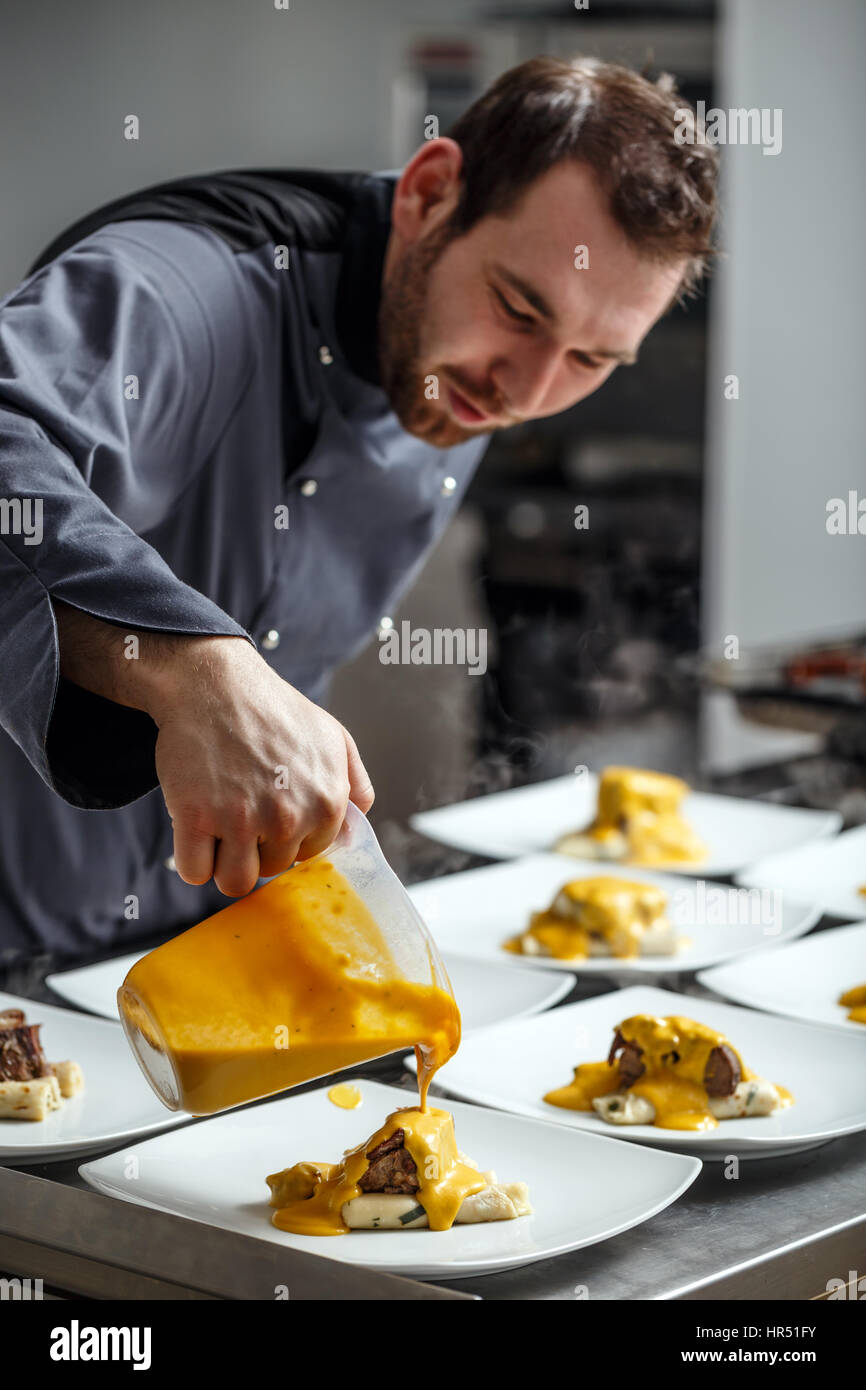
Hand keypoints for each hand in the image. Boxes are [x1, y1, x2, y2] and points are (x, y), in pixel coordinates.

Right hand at [149, 638, 373, 896]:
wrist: (215, 683)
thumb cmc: (271, 708)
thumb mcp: (334, 737)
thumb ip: (355, 785)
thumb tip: (357, 829)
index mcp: (327, 803)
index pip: (309, 857)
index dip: (288, 838)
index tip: (271, 813)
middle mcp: (289, 818)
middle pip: (271, 871)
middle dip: (256, 847)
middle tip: (241, 807)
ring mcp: (242, 820)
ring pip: (234, 882)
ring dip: (224, 861)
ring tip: (219, 826)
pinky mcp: (196, 818)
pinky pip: (195, 873)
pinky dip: (193, 859)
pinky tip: (195, 829)